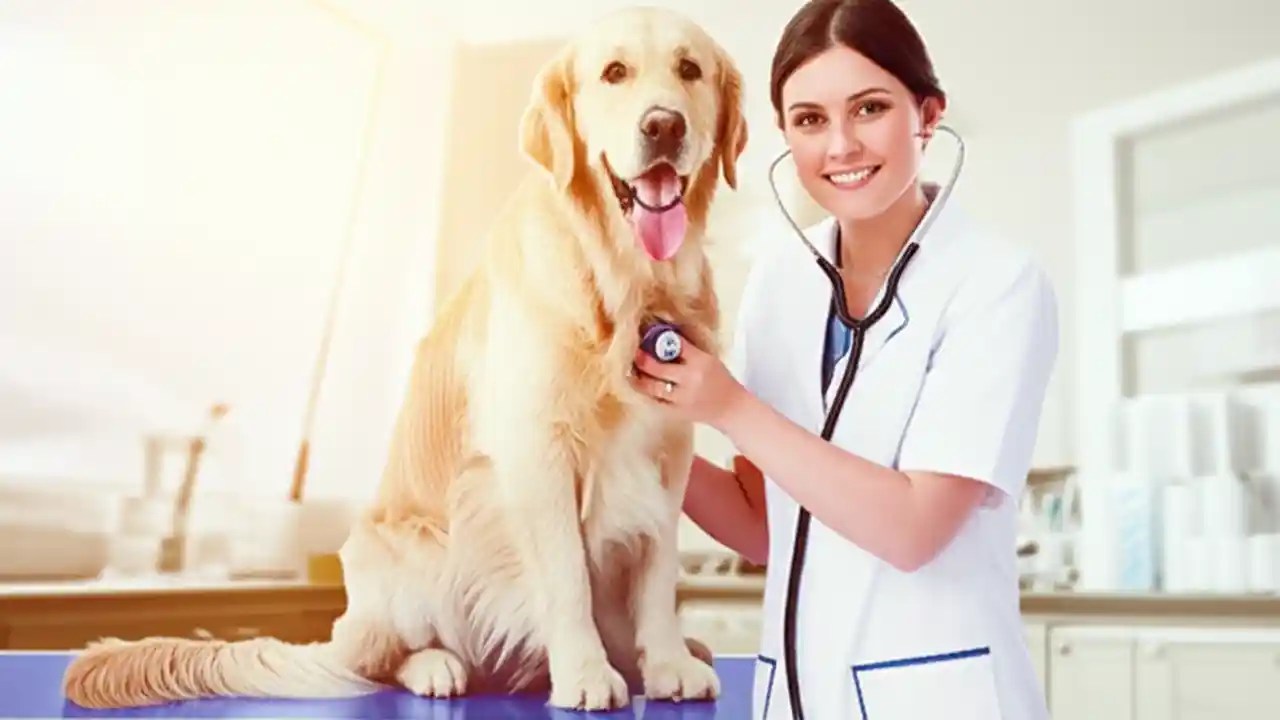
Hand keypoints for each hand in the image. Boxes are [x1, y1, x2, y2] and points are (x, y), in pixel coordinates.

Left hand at [628, 336, 747, 430]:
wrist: (731, 408)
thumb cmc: (720, 380)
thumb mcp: (708, 359)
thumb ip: (688, 350)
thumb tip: (663, 336)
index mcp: (700, 362)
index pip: (675, 345)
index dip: (658, 338)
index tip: (646, 333)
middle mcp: (690, 379)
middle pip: (658, 367)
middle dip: (642, 358)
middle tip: (633, 351)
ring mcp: (682, 398)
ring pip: (652, 387)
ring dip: (639, 377)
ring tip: (631, 369)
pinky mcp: (677, 412)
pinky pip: (655, 402)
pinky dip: (645, 393)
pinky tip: (638, 386)